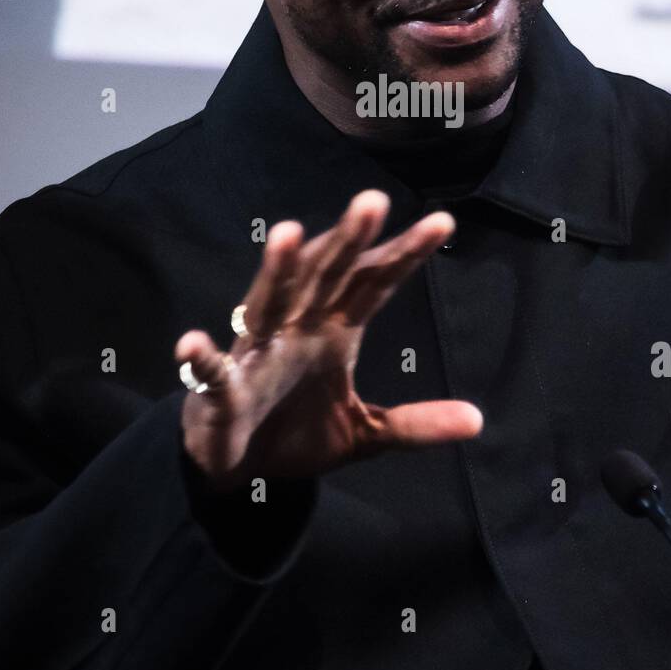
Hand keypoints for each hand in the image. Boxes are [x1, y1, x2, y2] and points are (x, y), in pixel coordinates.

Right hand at [176, 190, 482, 489]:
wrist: (237, 470)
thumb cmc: (296, 433)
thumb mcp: (365, 432)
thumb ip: (415, 424)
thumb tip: (478, 421)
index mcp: (333, 331)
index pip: (374, 283)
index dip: (404, 254)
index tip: (443, 222)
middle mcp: (297, 329)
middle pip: (325, 276)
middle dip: (347, 240)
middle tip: (373, 200)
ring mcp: (257, 354)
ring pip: (268, 304)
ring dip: (277, 272)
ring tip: (289, 235)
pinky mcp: (220, 390)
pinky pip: (212, 372)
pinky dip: (202, 358)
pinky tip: (193, 344)